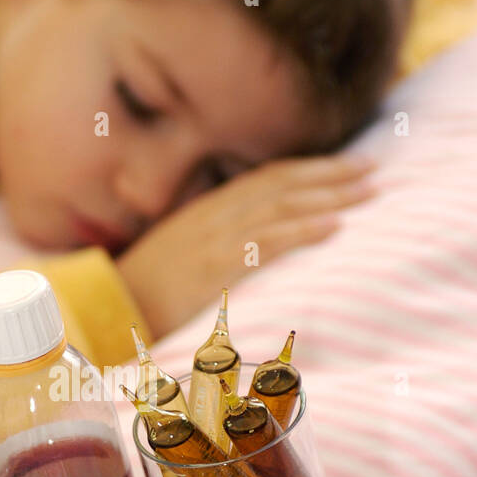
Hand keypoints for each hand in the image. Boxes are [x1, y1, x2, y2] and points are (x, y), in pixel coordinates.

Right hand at [116, 153, 376, 338]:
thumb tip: (251, 246)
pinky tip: (335, 226)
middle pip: (281, 184)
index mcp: (205, 211)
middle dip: (331, 175)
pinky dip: (301, 231)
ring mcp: (212, 239)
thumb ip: (212, 244)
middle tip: (374, 169)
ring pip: (281, 206)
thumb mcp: (178, 256)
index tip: (348, 166)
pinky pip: (264, 243)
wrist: (102, 310)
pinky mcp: (211, 267)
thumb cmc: (139, 293)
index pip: (266, 179)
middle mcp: (212, 216)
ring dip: (329, 196)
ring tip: (368, 192)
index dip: (310, 169)